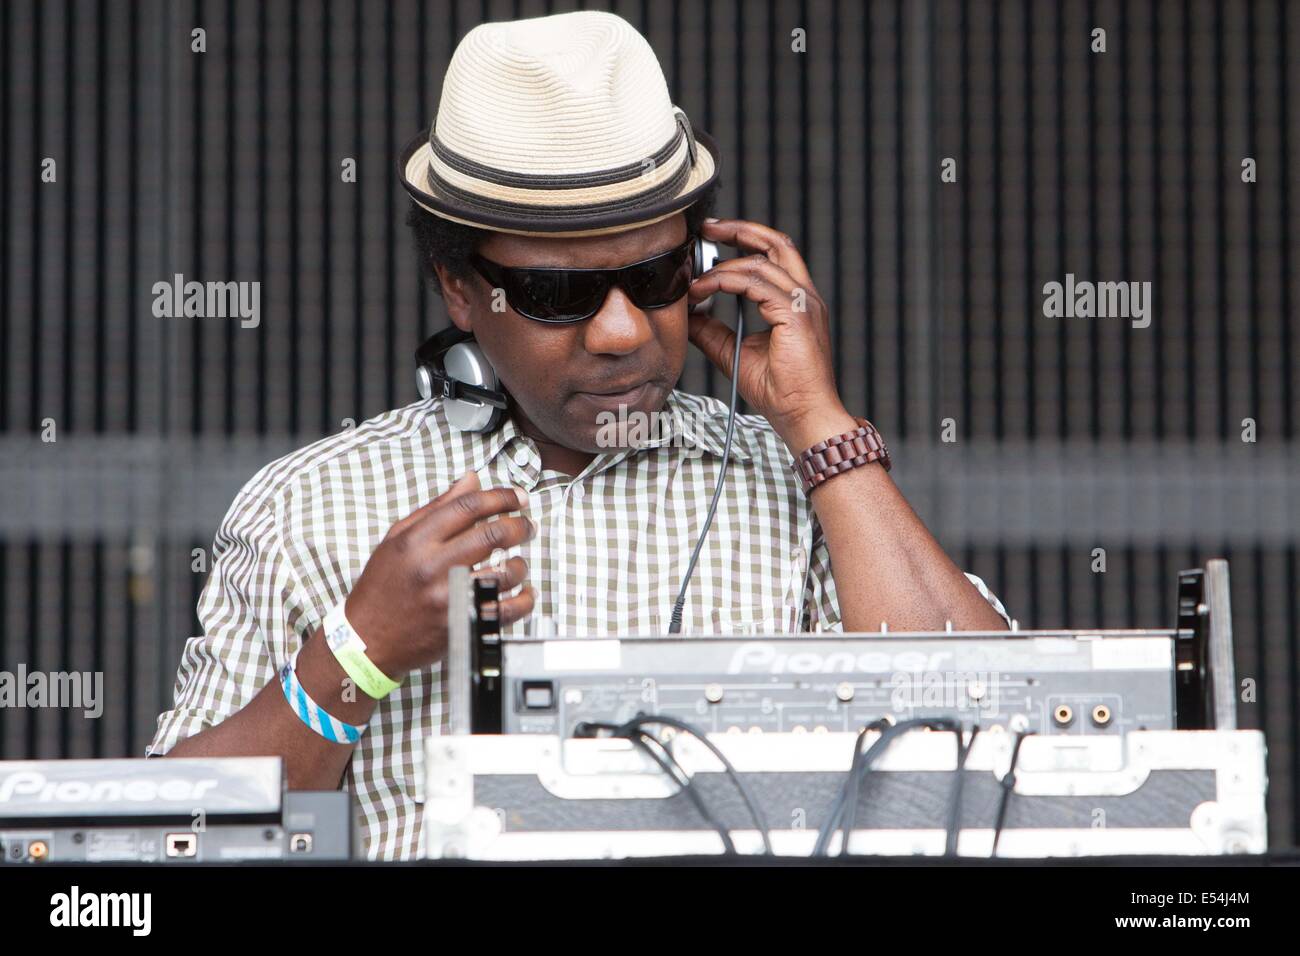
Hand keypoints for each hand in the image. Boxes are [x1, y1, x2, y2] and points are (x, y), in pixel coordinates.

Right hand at [343, 471, 535, 677]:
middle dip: (520, 525)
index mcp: (417, 541)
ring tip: (516, 562)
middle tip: (527, 526)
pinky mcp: (462, 624)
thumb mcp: (398, 539)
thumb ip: (437, 508)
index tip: (517, 497)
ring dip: (520, 564)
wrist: (366, 639)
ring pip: (505, 572)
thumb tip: (471, 480)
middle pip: (493, 535)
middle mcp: (433, 567)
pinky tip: (523, 592)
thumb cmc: (382, 588)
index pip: (469, 507)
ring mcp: (449, 598)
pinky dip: (525, 599)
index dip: (500, 497)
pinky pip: (508, 610)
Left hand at [686, 218, 855, 449]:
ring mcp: (805, 303)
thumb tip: (686, 313)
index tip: (711, 241)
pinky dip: (725, 282)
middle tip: (707, 228)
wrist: (804, 418)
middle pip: (777, 243)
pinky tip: (704, 293)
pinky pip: (756, 285)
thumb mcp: (734, 353)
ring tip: (694, 282)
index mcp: (797, 302)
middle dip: (740, 230)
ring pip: (761, 263)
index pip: (774, 256)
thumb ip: (712, 331)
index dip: (743, 242)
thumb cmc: (780, 392)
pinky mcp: (797, 315)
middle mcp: (805, 296)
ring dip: (722, 267)